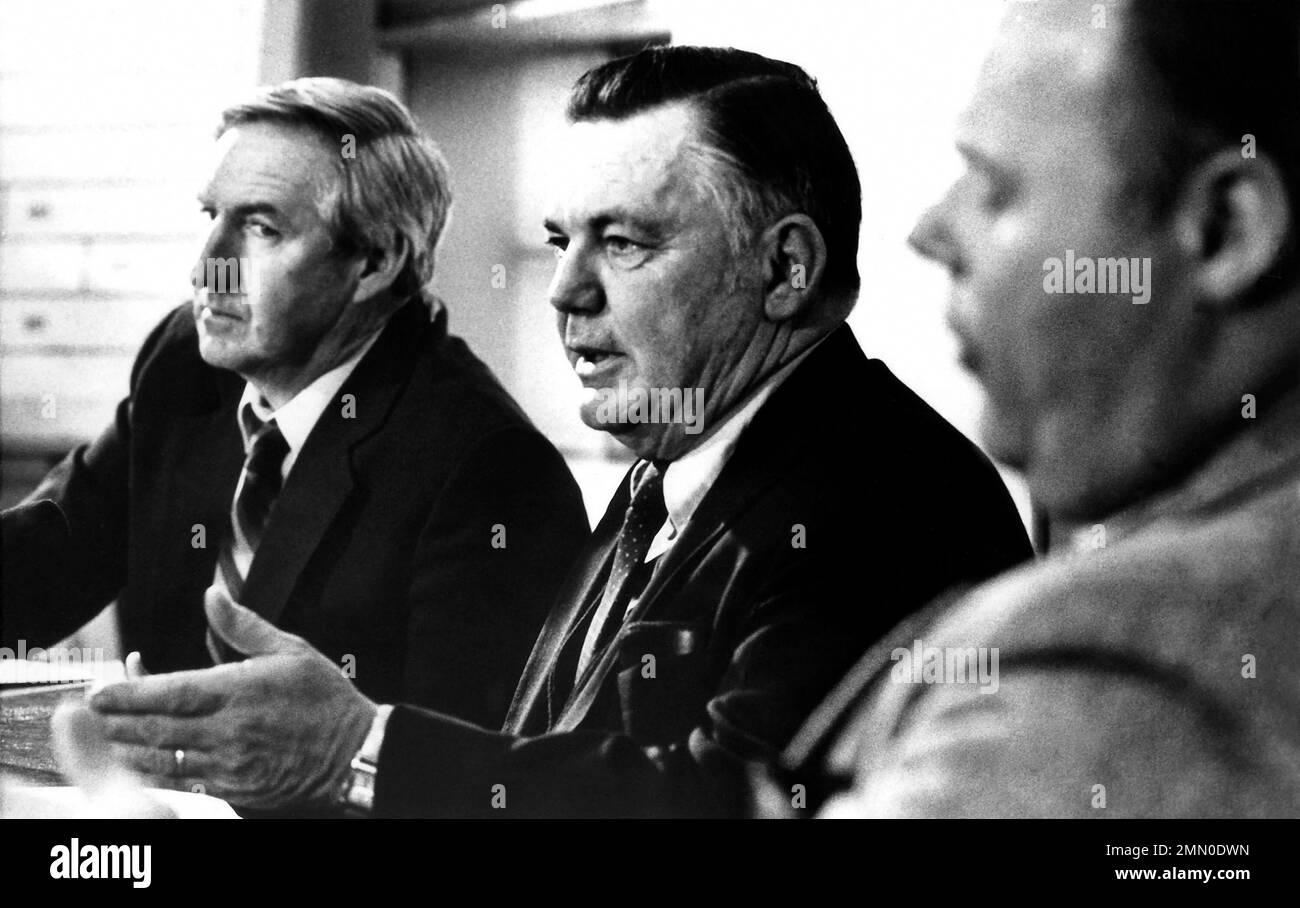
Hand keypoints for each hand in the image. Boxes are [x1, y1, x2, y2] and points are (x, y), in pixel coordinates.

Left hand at [89, 586, 376, 810]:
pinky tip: (143, 766)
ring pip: (163, 759)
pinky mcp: (235, 788)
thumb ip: (243, 625)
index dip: (128, 694)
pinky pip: (185, 782)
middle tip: (92, 716)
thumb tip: (213, 596)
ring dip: (129, 750)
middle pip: (155, 729)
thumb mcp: (290, 650)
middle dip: (117, 723)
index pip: (168, 692)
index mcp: (239, 691)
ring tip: (108, 739)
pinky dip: (157, 773)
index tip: (102, 692)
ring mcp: (229, 763)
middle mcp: (228, 729)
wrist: (356, 753)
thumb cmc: (326, 700)